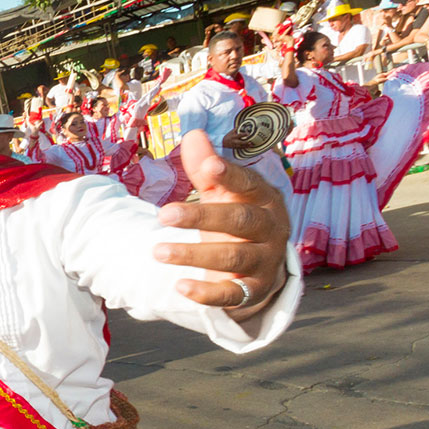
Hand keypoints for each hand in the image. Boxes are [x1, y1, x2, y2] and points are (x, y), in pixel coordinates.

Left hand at [155, 130, 289, 317]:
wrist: (261, 266)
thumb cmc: (237, 219)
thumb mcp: (223, 193)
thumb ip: (205, 168)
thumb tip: (193, 134)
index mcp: (264, 198)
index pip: (250, 184)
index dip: (231, 175)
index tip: (208, 166)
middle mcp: (270, 229)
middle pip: (240, 220)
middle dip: (202, 217)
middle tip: (164, 214)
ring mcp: (264, 261)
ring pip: (233, 258)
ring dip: (194, 255)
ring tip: (158, 252)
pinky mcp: (253, 290)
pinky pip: (231, 294)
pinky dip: (206, 292)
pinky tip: (180, 286)